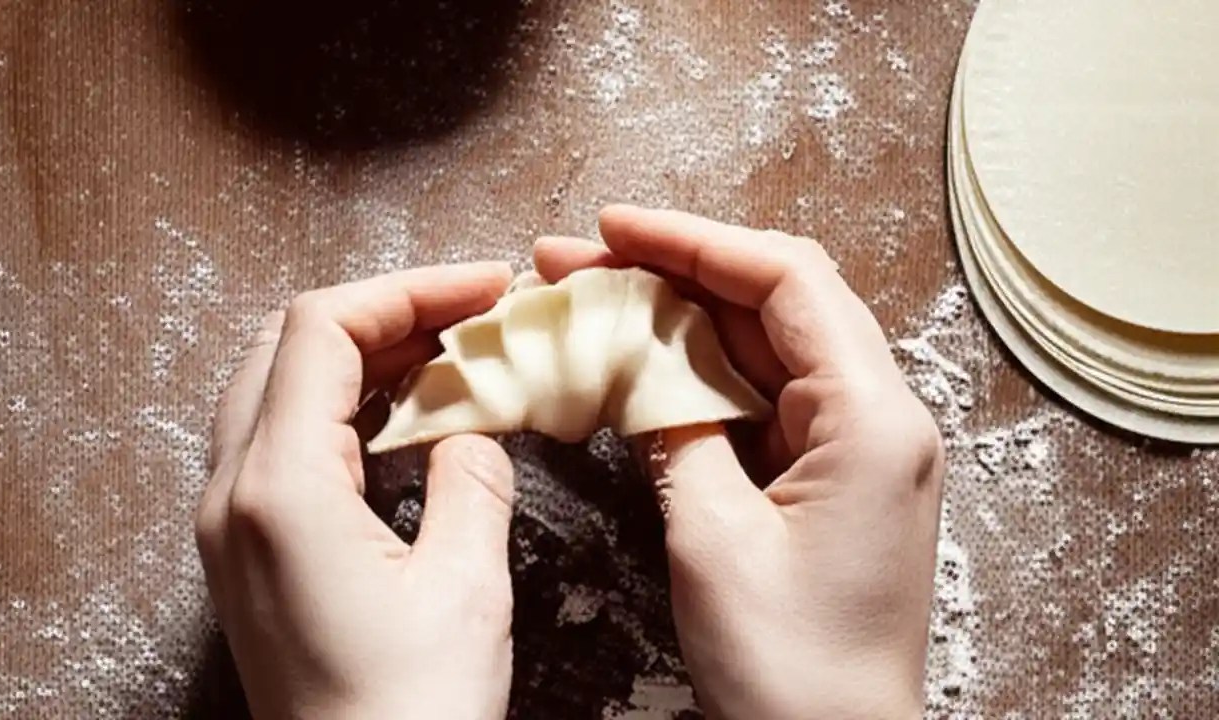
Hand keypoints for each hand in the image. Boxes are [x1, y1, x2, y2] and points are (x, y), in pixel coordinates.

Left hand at [195, 264, 517, 719]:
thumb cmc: (406, 712)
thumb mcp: (467, 587)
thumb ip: (471, 479)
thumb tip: (471, 429)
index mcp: (278, 488)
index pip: (322, 328)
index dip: (409, 289)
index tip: (484, 287)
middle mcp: (232, 494)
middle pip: (288, 346)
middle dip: (384, 314)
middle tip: (470, 314)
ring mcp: (231, 525)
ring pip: (280, 390)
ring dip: (363, 358)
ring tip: (449, 354)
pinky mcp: (247, 554)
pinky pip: (284, 443)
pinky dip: (344, 410)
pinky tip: (407, 420)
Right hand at [535, 207, 942, 719]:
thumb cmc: (791, 666)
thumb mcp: (712, 537)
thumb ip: (674, 429)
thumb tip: (633, 362)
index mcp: (872, 418)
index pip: (787, 280)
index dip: (695, 241)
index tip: (616, 227)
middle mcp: (878, 417)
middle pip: (775, 303)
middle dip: (674, 271)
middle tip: (580, 259)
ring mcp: (855, 446)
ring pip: (761, 347)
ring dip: (678, 319)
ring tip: (590, 298)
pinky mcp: (827, 476)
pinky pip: (760, 398)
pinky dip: (696, 374)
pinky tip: (634, 362)